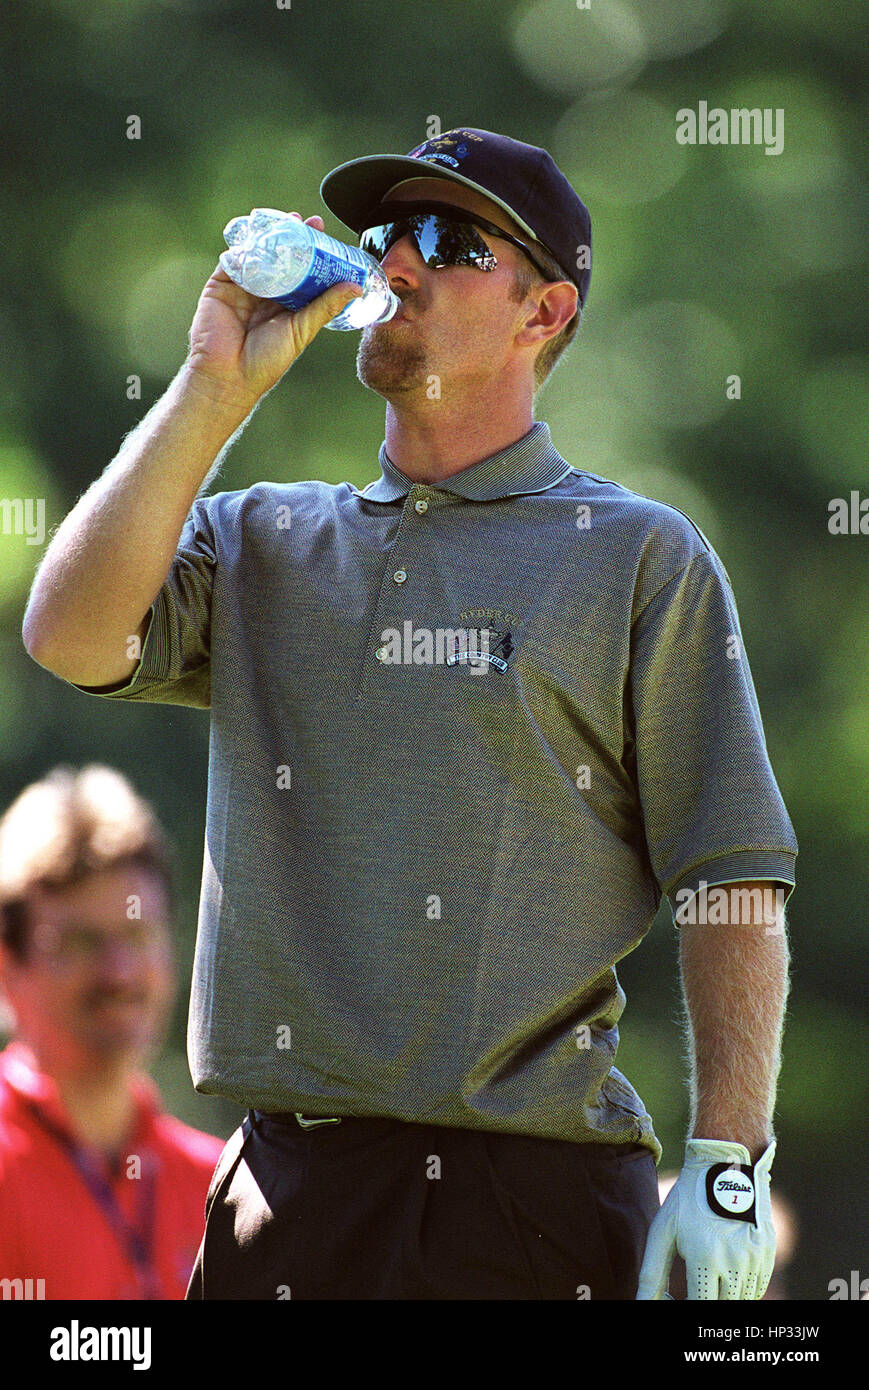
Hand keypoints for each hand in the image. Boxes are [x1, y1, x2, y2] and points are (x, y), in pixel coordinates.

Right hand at [184, 213, 361, 409]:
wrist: (229, 377)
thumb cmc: (267, 361)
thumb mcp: (302, 330)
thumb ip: (325, 305)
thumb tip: (355, 286)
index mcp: (286, 304)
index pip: (301, 270)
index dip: (311, 250)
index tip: (322, 230)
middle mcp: (265, 292)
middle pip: (280, 257)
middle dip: (292, 236)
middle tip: (306, 221)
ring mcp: (242, 287)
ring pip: (257, 253)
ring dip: (269, 235)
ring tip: (284, 220)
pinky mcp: (220, 285)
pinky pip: (233, 259)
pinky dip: (244, 245)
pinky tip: (257, 234)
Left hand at [636, 1138, 776, 1299]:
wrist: (725, 1166)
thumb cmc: (688, 1200)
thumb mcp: (663, 1231)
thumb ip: (652, 1273)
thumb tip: (642, 1304)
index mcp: (704, 1257)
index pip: (700, 1306)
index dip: (688, 1307)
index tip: (681, 1298)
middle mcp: (733, 1261)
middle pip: (723, 1306)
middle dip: (707, 1300)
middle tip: (697, 1287)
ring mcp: (754, 1258)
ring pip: (742, 1300)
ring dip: (725, 1297)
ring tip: (711, 1279)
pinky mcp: (767, 1253)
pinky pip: (757, 1288)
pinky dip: (743, 1290)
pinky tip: (729, 1275)